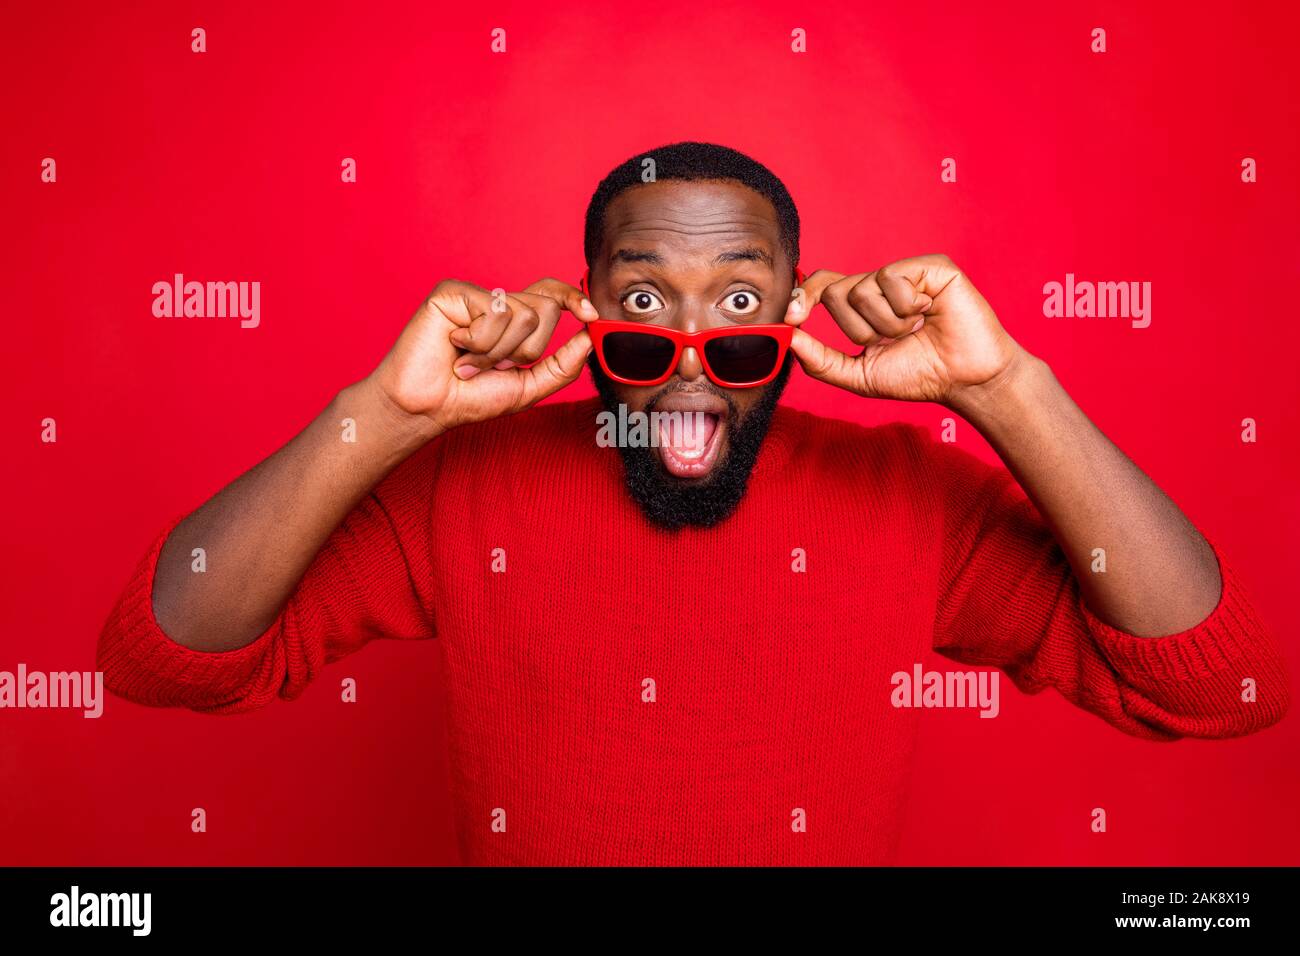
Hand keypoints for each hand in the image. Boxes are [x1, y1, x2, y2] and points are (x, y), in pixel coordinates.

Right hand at [369, 277, 597, 434]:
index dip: (573, 298)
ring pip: (522, 314)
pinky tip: (455, 346)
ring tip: (470, 363)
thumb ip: (562, 366)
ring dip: (498, 352)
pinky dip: (479, 342)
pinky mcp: (454, 292)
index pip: (551, 295)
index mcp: (514, 321)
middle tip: (492, 366)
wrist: (427, 406)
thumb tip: (591, 338)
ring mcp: (476, 296)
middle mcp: (497, 304)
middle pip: (545, 308)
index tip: (591, 315)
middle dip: (525, 350)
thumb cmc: (470, 399)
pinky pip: (493, 312)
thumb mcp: (528, 388)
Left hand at [783, 255, 1025, 405]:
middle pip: (835, 291)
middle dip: (859, 329)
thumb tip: (788, 338)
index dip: (803, 296)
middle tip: (893, 340)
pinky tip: (930, 312)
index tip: (792, 317)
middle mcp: (881, 285)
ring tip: (916, 329)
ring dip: (888, 324)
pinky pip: (892, 278)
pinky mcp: (930, 266)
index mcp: (864, 306)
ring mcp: (905, 273)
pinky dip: (907, 306)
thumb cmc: (918, 376)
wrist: (964, 379)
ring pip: (862, 289)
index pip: (822, 286)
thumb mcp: (860, 375)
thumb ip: (821, 361)